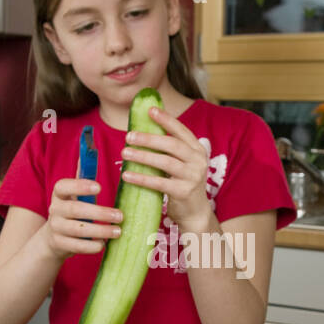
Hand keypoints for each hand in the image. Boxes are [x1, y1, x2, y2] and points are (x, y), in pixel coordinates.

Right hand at [42, 178, 123, 258]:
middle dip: (99, 213)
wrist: (54, 238)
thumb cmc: (72, 210)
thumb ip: (83, 175)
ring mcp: (56, 228)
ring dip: (100, 231)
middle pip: (75, 209)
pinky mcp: (60, 244)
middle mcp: (55, 209)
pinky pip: (76, 246)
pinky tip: (104, 244)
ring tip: (118, 231)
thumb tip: (91, 147)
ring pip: (78, 230)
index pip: (64, 186)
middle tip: (120, 216)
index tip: (99, 187)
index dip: (80, 186)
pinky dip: (91, 246)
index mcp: (59, 193)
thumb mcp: (75, 193)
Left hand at [120, 106, 211, 230]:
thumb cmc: (182, 184)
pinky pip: (159, 183)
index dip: (166, 119)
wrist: (195, 213)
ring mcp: (193, 177)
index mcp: (197, 150)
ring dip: (143, 156)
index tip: (150, 110)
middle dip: (149, 139)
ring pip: (165, 162)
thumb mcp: (181, 163)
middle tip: (129, 136)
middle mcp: (198, 161)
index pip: (181, 130)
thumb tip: (142, 131)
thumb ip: (169, 150)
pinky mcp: (184, 192)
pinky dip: (142, 178)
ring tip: (125, 153)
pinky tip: (127, 175)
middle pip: (172, 144)